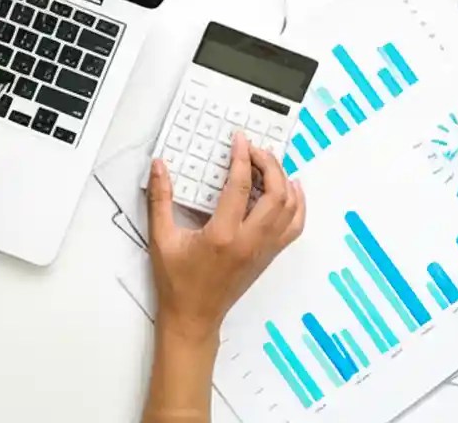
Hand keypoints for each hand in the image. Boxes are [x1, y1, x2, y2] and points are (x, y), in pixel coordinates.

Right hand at [146, 132, 305, 344]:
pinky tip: (291, 190)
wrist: (194, 318)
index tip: (240, 140)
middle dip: (270, 164)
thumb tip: (159, 166)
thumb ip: (160, 199)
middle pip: (276, 193)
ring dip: (285, 181)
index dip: (242, 157)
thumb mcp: (161, 239)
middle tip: (255, 149)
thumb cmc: (177, 283)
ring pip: (290, 209)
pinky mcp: (269, 256)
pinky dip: (298, 204)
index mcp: (223, 235)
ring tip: (270, 164)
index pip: (240, 186)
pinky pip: (294, 226)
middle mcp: (249, 242)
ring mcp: (264, 250)